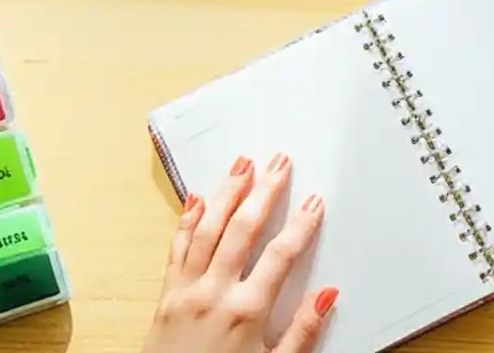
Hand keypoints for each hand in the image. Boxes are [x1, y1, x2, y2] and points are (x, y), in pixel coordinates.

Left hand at [143, 153, 336, 352]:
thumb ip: (302, 332)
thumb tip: (327, 296)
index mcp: (246, 311)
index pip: (282, 255)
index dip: (302, 225)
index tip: (315, 203)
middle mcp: (214, 292)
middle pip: (243, 228)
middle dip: (264, 191)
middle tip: (279, 162)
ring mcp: (186, 290)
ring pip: (208, 228)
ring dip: (227, 192)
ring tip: (242, 164)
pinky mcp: (166, 295)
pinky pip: (178, 247)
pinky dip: (188, 219)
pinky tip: (197, 198)